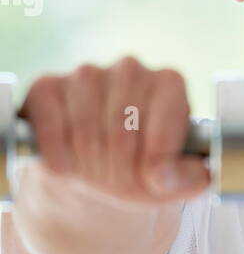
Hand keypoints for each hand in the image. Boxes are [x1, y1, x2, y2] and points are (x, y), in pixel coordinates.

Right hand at [19, 56, 210, 204]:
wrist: (97, 171)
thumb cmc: (144, 170)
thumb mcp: (175, 182)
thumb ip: (187, 179)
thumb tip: (164, 176)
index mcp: (169, 84)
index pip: (163, 132)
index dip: (154, 168)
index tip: (151, 182)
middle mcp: (130, 69)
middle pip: (123, 135)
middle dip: (120, 173)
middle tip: (120, 185)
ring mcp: (86, 74)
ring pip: (86, 132)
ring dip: (89, 168)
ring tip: (96, 175)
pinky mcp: (46, 88)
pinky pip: (50, 130)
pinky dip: (58, 159)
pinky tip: (67, 166)